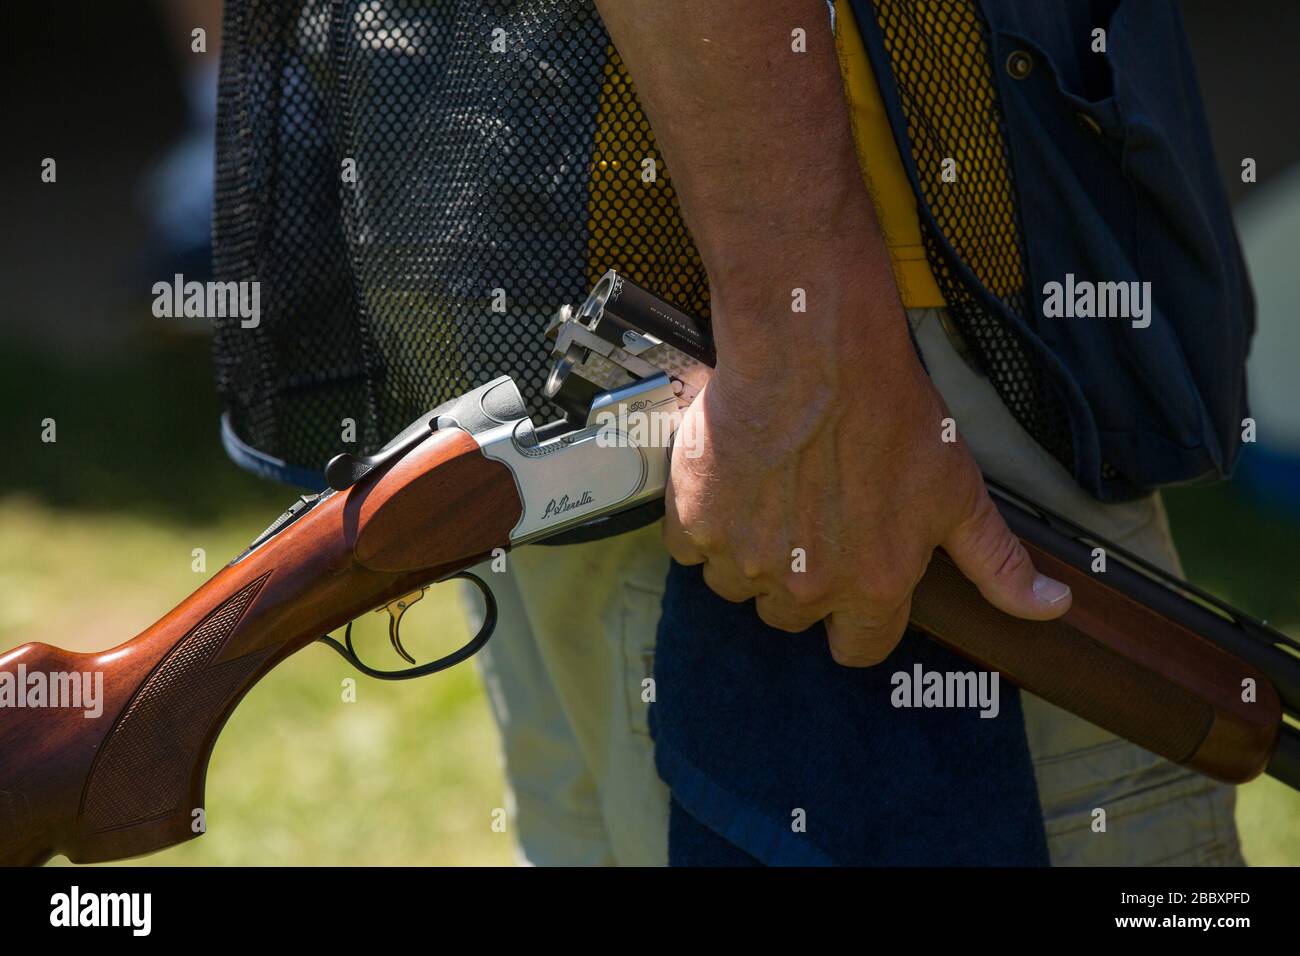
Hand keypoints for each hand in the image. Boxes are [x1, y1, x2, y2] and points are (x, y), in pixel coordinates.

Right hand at [664, 311, 1072, 665]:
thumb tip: (1052, 608)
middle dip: (799, 579)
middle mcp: (805, 587)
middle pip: (791, 617)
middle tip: (809, 518)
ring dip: (750, 554)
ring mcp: (745, 559)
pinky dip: (704, 523)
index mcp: (873, 587)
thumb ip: (999, 562)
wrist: (813, 353)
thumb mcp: (959, 489)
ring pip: (738, 585)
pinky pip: (691, 549)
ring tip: (770, 493)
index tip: (849, 577)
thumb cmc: (888, 412)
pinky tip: (732, 481)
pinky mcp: (696, 523)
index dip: (855, 616)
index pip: (857, 648)